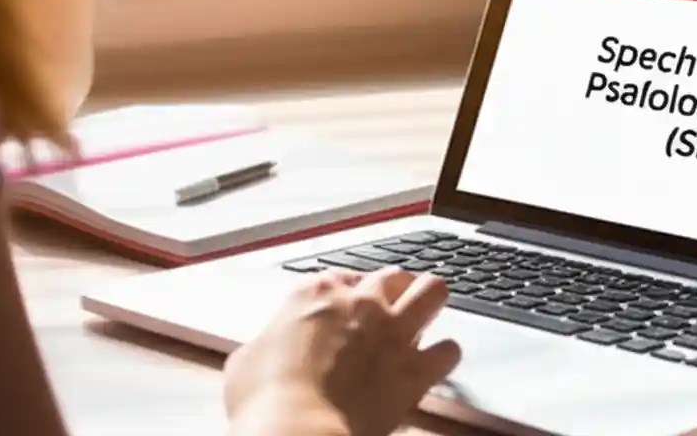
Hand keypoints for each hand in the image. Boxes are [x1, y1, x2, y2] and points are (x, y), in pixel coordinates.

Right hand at [224, 267, 461, 435]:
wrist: (295, 430)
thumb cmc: (264, 400)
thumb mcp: (247, 358)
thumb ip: (270, 340)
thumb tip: (271, 346)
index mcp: (317, 293)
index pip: (347, 276)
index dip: (351, 294)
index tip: (349, 308)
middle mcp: (360, 303)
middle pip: (393, 276)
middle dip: (395, 291)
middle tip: (391, 309)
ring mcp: (392, 332)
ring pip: (433, 291)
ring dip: (430, 303)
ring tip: (425, 317)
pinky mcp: (414, 369)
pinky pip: (449, 349)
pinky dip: (444, 356)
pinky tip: (435, 364)